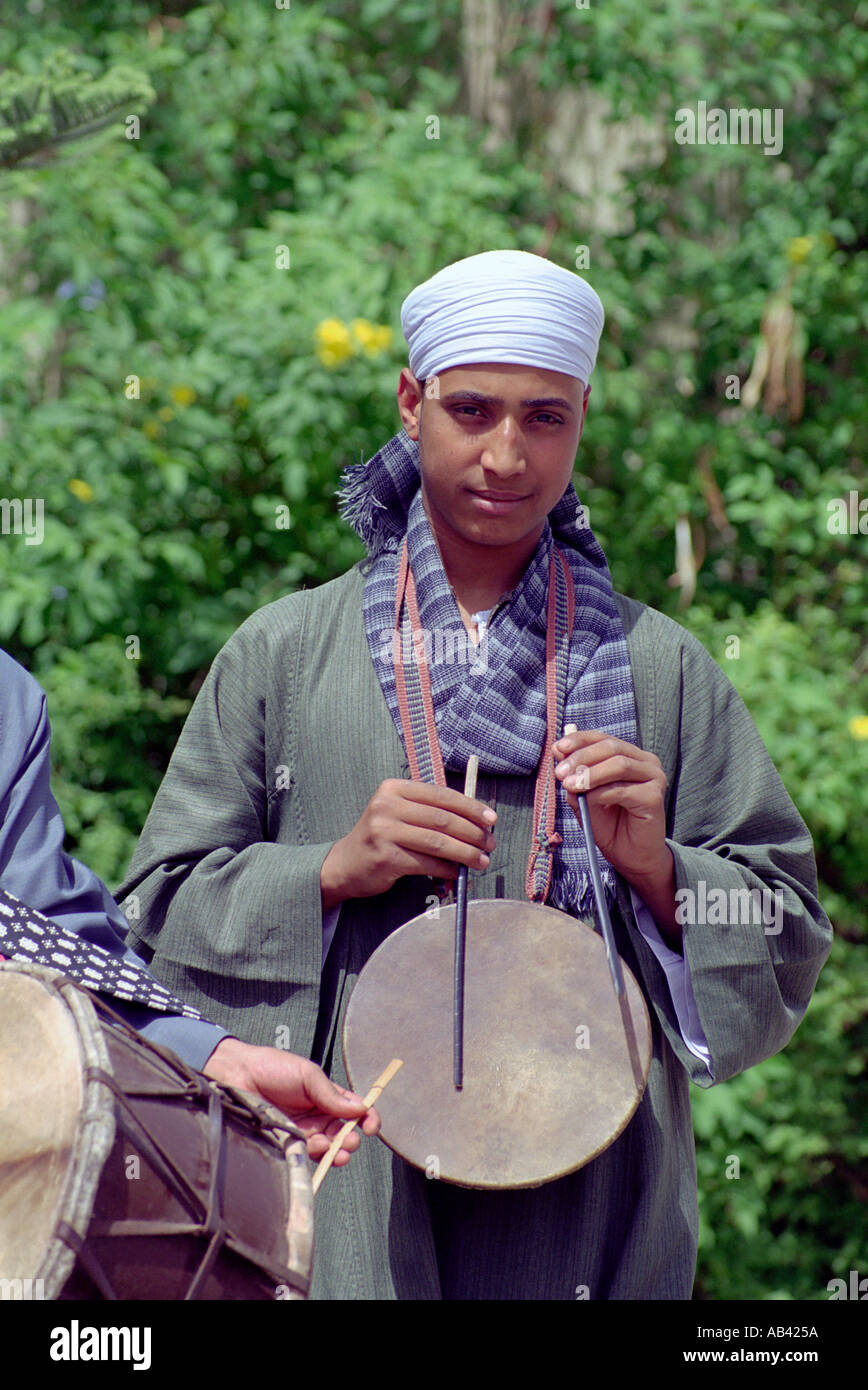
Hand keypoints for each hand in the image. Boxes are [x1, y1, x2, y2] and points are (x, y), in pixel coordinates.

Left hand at [202, 1037, 379, 1166]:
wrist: (238, 1077)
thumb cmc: (272, 1068)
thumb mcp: (308, 1075)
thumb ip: (331, 1094)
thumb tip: (360, 1109)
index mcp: (327, 1097)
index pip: (355, 1111)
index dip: (367, 1119)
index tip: (371, 1126)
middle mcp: (318, 1116)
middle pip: (343, 1134)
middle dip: (350, 1140)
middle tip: (349, 1141)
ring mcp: (303, 1132)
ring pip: (327, 1148)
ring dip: (335, 1151)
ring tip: (332, 1148)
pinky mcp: (287, 1144)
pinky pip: (306, 1155)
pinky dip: (316, 1155)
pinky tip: (317, 1149)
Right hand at [320, 778, 496, 908]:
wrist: (346, 864)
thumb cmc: (382, 836)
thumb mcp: (400, 812)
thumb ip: (431, 810)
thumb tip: (477, 820)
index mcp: (394, 789)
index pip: (441, 795)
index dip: (470, 807)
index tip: (491, 819)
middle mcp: (387, 806)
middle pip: (442, 819)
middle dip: (473, 832)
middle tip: (490, 844)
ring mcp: (384, 832)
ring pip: (438, 842)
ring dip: (466, 853)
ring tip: (482, 861)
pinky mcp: (386, 857)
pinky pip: (427, 863)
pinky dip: (447, 869)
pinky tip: (458, 873)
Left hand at [552, 727, 669, 885]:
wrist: (631, 857)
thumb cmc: (610, 826)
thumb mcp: (584, 797)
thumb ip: (575, 777)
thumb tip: (560, 755)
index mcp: (629, 756)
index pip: (602, 739)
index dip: (579, 741)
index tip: (557, 748)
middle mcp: (645, 762)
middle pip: (610, 747)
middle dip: (581, 757)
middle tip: (560, 772)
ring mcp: (654, 777)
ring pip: (618, 764)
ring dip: (590, 774)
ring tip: (570, 785)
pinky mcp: (654, 797)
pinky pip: (622, 789)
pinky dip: (600, 793)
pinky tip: (587, 800)